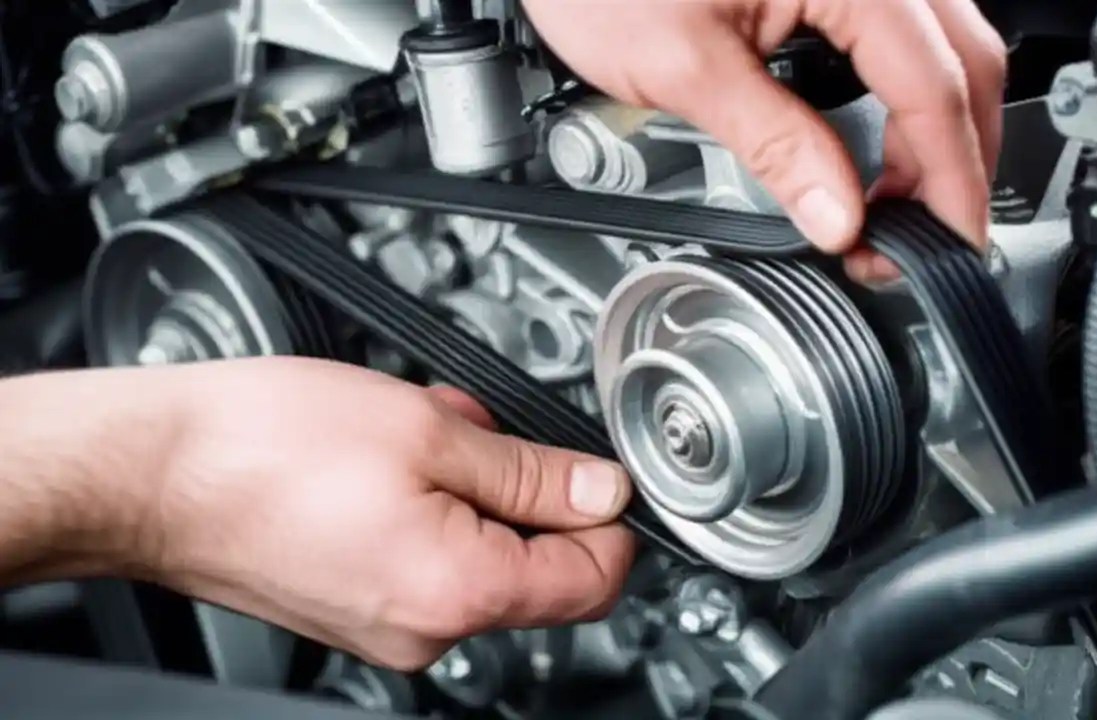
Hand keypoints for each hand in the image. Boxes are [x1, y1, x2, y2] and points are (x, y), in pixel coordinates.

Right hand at [141, 358, 634, 670]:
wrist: (150, 471)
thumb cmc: (259, 449)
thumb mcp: (428, 431)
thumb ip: (534, 472)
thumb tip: (601, 491)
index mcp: (459, 591)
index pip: (595, 578)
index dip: (610, 517)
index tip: (599, 473)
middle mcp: (426, 630)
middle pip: (537, 568)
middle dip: (522, 486)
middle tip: (477, 429)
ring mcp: (387, 626)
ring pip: (478, 553)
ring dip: (467, 484)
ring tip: (415, 432)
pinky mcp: (355, 607)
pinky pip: (427, 557)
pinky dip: (426, 503)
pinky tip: (383, 458)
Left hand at [523, 0, 1006, 281]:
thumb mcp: (686, 68)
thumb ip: (776, 145)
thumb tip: (838, 214)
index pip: (935, 86)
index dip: (951, 178)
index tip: (951, 239)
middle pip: (962, 63)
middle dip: (955, 159)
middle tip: (924, 235)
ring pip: (944, 46)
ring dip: (936, 127)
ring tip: (901, 200)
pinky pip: (905, 32)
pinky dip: (907, 92)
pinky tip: (882, 139)